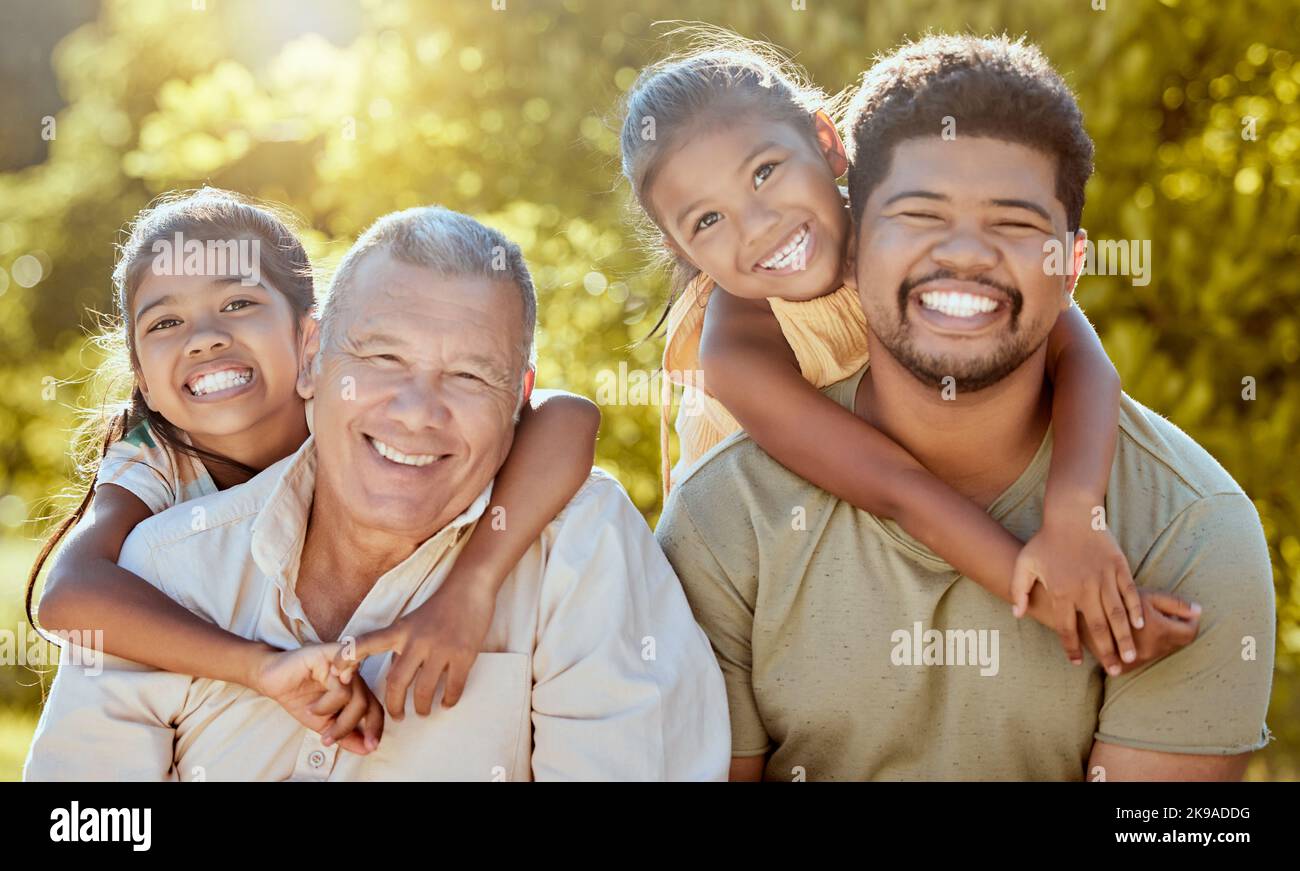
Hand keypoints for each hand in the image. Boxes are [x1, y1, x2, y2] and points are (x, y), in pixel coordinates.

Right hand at [251, 642, 383, 753]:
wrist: (272, 679)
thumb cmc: (298, 696)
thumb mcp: (323, 723)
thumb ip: (345, 735)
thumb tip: (366, 749)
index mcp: (355, 688)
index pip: (375, 708)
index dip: (376, 729)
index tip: (370, 747)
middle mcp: (353, 675)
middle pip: (367, 704)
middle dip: (349, 727)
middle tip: (330, 738)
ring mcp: (345, 665)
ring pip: (356, 697)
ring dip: (333, 715)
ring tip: (314, 713)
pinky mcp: (332, 657)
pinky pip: (340, 687)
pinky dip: (325, 704)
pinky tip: (311, 705)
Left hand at [333, 579, 496, 719]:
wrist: (469, 587)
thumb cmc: (440, 604)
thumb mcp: (413, 621)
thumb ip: (401, 644)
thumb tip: (394, 673)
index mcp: (401, 630)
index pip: (367, 643)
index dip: (348, 659)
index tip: (336, 674)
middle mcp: (417, 640)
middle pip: (396, 682)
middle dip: (394, 706)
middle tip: (397, 716)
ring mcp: (441, 648)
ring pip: (424, 690)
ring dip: (422, 708)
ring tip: (422, 712)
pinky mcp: (463, 654)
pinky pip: (453, 687)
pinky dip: (448, 700)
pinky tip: (446, 702)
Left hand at [1012, 513, 1141, 674]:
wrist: (1071, 513)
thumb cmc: (1046, 539)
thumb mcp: (1024, 563)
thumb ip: (1018, 590)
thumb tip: (1017, 615)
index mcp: (1060, 592)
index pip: (1067, 628)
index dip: (1072, 648)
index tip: (1077, 662)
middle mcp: (1084, 590)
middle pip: (1097, 629)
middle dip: (1106, 653)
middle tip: (1115, 671)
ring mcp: (1104, 579)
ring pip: (1117, 616)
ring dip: (1125, 638)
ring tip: (1132, 657)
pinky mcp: (1119, 568)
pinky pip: (1130, 594)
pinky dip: (1136, 610)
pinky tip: (1141, 625)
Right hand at [1079, 589, 1200, 672]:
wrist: (1080, 615)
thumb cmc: (1116, 598)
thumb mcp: (1146, 596)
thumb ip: (1175, 604)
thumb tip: (1199, 611)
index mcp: (1160, 632)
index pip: (1190, 633)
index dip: (1191, 622)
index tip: (1186, 614)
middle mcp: (1152, 651)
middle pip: (1177, 643)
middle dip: (1175, 628)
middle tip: (1165, 614)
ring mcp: (1139, 662)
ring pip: (1162, 651)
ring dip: (1161, 638)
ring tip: (1149, 622)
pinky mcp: (1126, 668)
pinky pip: (1146, 658)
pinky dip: (1147, 647)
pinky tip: (1137, 633)